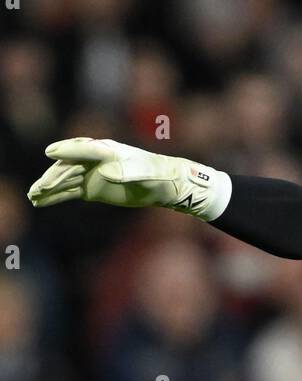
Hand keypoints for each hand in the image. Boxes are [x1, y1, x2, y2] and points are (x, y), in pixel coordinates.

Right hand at [28, 138, 230, 218]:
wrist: (162, 184)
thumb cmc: (155, 174)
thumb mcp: (145, 173)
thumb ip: (127, 171)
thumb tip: (107, 172)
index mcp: (106, 151)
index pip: (83, 150)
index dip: (67, 151)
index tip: (51, 153)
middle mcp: (94, 161)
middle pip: (69, 167)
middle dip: (53, 177)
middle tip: (38, 188)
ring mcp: (90, 174)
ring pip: (65, 180)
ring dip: (49, 188)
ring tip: (33, 197)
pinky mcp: (91, 189)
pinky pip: (69, 192)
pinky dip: (55, 197)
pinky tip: (42, 202)